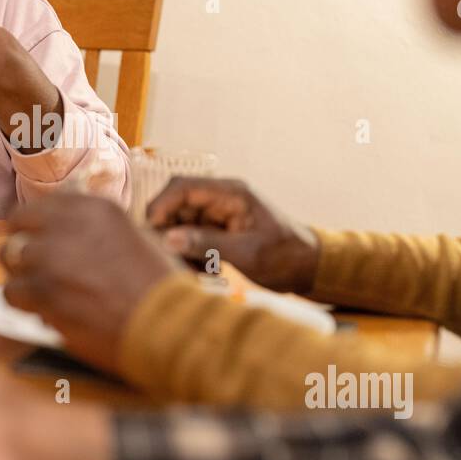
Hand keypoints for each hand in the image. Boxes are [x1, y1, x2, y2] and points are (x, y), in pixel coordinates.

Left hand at [0, 195, 180, 372]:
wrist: (166, 326)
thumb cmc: (158, 287)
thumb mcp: (133, 237)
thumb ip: (94, 228)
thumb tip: (65, 228)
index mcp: (92, 209)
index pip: (37, 208)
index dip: (32, 228)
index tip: (34, 242)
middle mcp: (67, 227)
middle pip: (16, 231)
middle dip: (22, 251)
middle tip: (36, 271)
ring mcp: (52, 259)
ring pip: (8, 262)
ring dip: (22, 278)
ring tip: (43, 294)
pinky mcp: (44, 294)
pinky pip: (11, 294)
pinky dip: (24, 304)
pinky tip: (45, 311)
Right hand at [146, 178, 319, 293]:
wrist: (309, 267)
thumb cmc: (285, 256)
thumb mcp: (247, 253)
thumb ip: (207, 244)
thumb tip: (169, 239)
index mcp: (231, 193)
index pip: (182, 187)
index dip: (161, 206)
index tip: (151, 232)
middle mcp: (221, 198)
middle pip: (176, 203)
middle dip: (167, 230)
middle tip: (168, 258)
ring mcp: (219, 213)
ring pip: (181, 222)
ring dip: (179, 246)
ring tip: (194, 271)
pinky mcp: (219, 229)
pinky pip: (192, 236)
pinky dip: (190, 254)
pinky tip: (205, 272)